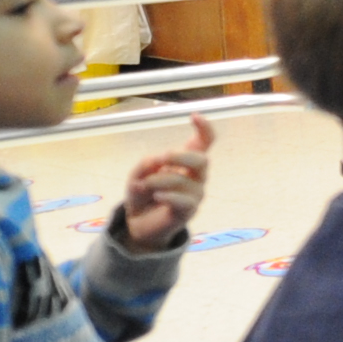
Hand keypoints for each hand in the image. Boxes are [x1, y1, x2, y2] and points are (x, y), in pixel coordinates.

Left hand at [121, 116, 212, 252]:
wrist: (139, 225)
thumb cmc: (143, 194)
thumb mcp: (137, 175)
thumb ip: (145, 164)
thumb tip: (158, 161)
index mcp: (187, 163)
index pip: (205, 143)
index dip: (204, 129)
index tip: (195, 116)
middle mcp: (196, 177)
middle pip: (202, 160)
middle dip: (182, 156)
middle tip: (162, 158)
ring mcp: (195, 194)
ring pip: (185, 181)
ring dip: (161, 180)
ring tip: (145, 185)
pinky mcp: (188, 211)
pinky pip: (184, 200)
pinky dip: (169, 195)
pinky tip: (157, 196)